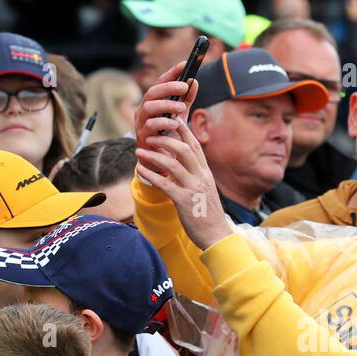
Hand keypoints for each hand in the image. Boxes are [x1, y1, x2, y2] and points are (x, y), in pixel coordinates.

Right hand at [132, 61, 198, 148]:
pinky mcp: (142, 136)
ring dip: (167, 105)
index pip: (160, 83)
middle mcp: (143, 110)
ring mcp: (140, 122)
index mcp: (152, 102)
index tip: (184, 64)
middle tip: (184, 86)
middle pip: (152, 92)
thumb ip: (186, 99)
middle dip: (168, 87)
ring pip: (149, 107)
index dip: (171, 73)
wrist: (160, 162)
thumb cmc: (168, 136)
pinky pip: (150, 125)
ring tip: (182, 107)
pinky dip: (164, 122)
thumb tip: (194, 80)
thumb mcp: (180, 115)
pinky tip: (176, 124)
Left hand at [136, 120, 232, 249]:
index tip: (170, 119)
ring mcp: (193, 189)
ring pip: (173, 164)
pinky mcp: (184, 202)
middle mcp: (201, 177)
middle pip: (184, 149)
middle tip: (150, 133)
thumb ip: (195, 176)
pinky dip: (150, 176)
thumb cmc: (208, 215)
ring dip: (154, 155)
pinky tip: (140, 170)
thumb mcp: (204, 190)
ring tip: (139, 151)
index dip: (183, 130)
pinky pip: (165, 184)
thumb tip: (182, 164)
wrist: (217, 237)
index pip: (195, 146)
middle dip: (166, 138)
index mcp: (205, 173)